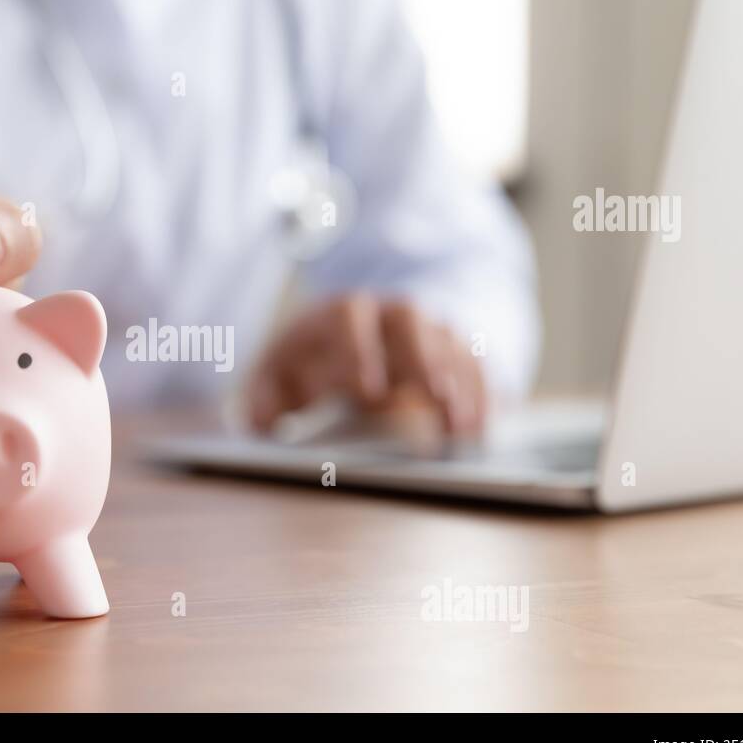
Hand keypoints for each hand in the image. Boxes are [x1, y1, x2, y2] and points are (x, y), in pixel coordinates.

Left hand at [247, 295, 486, 434]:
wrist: (349, 345)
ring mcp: (425, 328)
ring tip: (461, 428)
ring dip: (458, 382)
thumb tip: (261, 420)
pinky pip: (477, 364)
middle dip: (421, 356)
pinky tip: (482, 431)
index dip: (358, 348)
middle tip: (432, 397)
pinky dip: (482, 396)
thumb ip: (262, 398)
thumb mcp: (276, 377)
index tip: (366, 391)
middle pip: (410, 318)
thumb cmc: (307, 367)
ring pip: (449, 340)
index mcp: (335, 313)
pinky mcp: (454, 352)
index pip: (347, 314)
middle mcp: (385, 312)